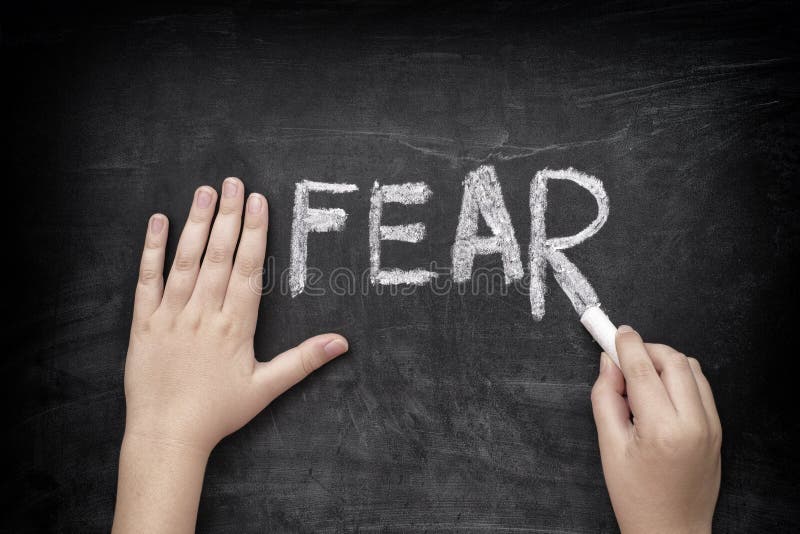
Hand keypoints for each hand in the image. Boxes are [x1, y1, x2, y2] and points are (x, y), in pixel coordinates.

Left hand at [114, 179, 347, 532]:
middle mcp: (203, 313)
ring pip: (185, 261)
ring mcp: (171, 315)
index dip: (255, 233)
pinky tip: (159, 222)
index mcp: (235, 326)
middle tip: (235, 182)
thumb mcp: (266, 388)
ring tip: (205, 192)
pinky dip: (152, 250)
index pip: (249, 269)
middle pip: (219, 256)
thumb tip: (341, 343)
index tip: (259, 202)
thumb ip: (303, 361)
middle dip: (230, 216)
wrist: (167, 435)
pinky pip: (147, 280)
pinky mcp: (144, 323)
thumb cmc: (218, 413)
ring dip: (197, 224)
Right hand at [591, 326, 721, 533]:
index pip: (643, 369)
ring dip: (664, 361)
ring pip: (691, 368)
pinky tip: (659, 392)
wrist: (671, 531)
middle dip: (646, 349)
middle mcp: (694, 424)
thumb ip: (605, 398)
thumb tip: (608, 363)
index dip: (626, 345)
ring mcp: (711, 426)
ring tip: (640, 379)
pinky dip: (680, 377)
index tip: (615, 332)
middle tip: (623, 357)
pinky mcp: (717, 429)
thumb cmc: (636, 497)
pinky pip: (701, 386)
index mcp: (662, 430)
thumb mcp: (608, 447)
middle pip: (673, 360)